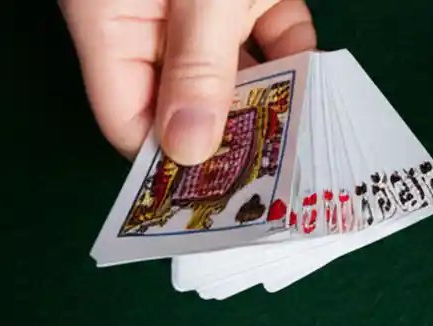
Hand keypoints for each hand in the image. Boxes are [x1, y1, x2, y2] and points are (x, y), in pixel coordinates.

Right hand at [61, 0, 316, 163]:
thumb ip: (196, 67)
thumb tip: (188, 151)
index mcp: (109, 23)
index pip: (130, 119)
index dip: (173, 162)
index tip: (221, 199)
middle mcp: (151, 19)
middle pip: (187, 100)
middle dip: (232, 138)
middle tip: (278, 185)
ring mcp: (199, 3)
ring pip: (235, 70)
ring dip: (273, 103)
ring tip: (309, 151)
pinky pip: (270, 29)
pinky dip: (296, 57)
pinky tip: (323, 91)